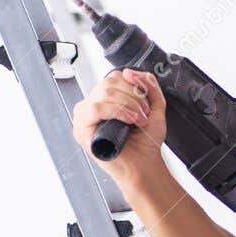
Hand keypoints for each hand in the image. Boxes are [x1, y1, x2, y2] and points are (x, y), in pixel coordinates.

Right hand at [71, 67, 168, 189]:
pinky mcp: (81, 131)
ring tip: (139, 119)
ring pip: (103, 93)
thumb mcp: (154, 105)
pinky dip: (117, 111)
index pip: (113, 77)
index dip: (133, 84)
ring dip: (128, 104)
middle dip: (133, 96)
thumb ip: (147, 84)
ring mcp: (84, 118)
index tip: (146, 101)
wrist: (145, 165)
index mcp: (105, 100)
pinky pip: (96, 108)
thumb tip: (129, 72)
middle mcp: (92, 107)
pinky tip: (129, 121)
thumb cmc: (146, 141)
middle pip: (108, 83)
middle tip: (144, 113)